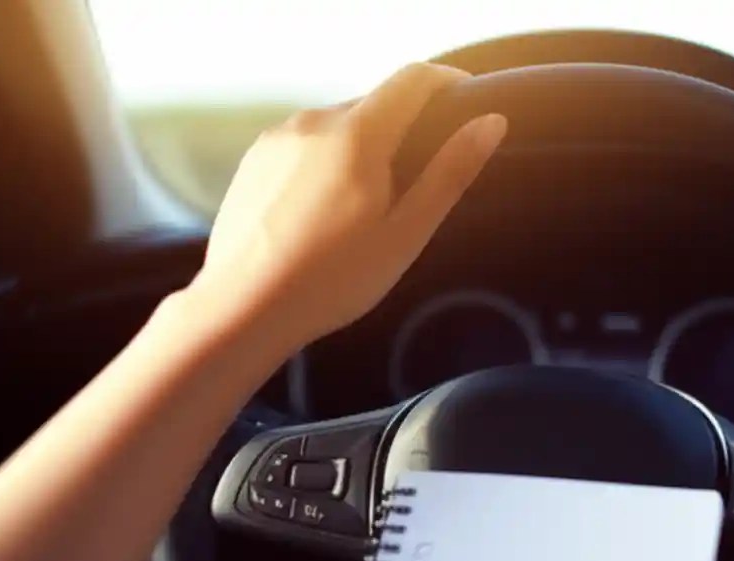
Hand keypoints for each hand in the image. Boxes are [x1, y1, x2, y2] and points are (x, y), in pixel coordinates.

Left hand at [187, 63, 505, 357]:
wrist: (243, 308)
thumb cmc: (331, 281)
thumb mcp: (405, 233)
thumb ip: (449, 173)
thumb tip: (490, 124)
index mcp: (356, 135)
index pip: (412, 79)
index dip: (446, 82)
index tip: (465, 101)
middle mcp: (313, 122)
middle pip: (374, 104)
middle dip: (403, 129)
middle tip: (416, 184)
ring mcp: (277, 138)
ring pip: (337, 126)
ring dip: (362, 148)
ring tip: (365, 209)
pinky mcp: (254, 160)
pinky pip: (305, 145)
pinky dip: (326, 163)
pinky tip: (324, 214)